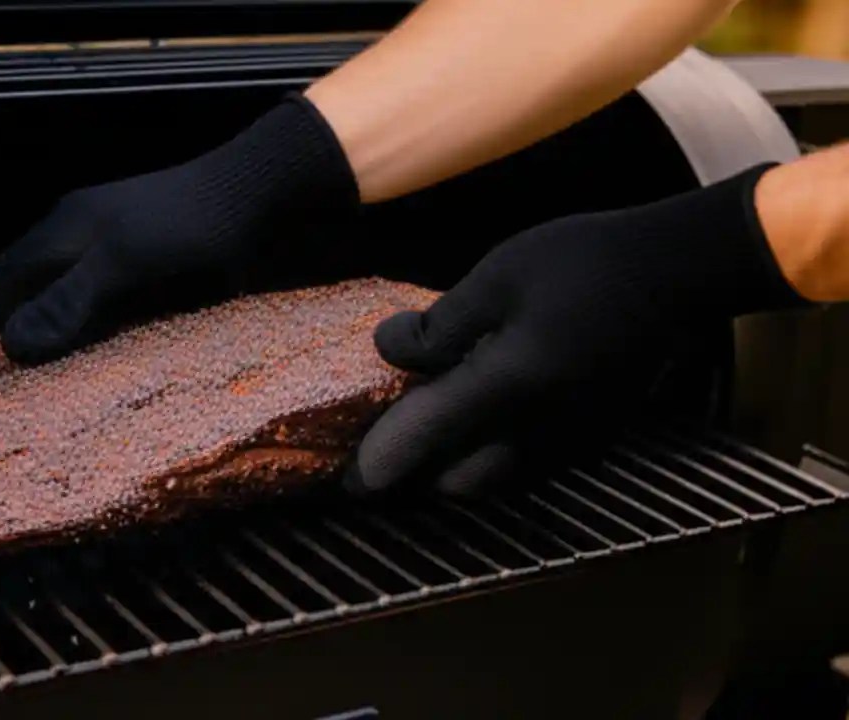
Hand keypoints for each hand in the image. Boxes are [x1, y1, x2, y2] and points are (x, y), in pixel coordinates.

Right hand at [0, 94, 358, 363]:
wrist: (256, 194)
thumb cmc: (188, 224)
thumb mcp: (123, 262)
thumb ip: (69, 302)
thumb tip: (10, 349)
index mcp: (63, 232)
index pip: (0, 281)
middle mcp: (81, 241)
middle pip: (21, 287)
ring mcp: (114, 252)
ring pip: (58, 296)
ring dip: (32, 328)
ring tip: (9, 368)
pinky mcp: (147, 269)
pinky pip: (96, 306)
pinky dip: (76, 331)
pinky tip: (80, 355)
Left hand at [344, 162, 807, 496]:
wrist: (676, 272)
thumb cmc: (584, 261)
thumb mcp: (497, 275)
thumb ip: (438, 325)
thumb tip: (389, 351)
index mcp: (510, 385)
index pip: (425, 440)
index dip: (378, 464)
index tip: (347, 479)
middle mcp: (539, 430)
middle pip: (454, 483)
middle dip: (412, 477)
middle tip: (378, 448)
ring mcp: (569, 442)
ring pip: (491, 484)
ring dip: (450, 472)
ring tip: (421, 434)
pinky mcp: (588, 441)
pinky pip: (522, 471)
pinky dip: (487, 461)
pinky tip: (474, 420)